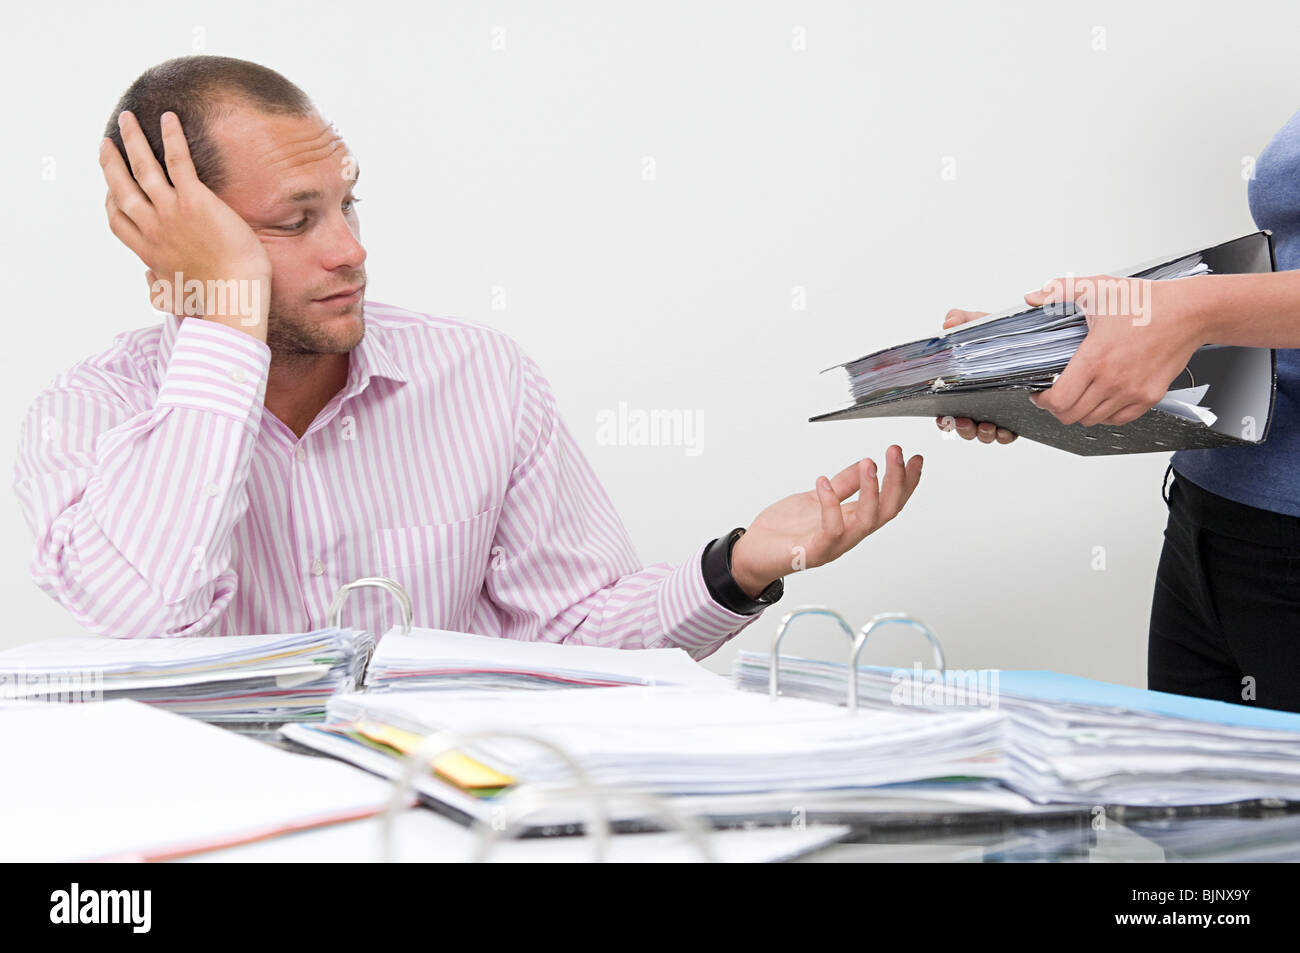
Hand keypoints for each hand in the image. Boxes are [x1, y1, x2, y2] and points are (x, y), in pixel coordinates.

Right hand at [101, 110, 270, 337]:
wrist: (234, 298)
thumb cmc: (212, 302)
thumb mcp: (173, 298)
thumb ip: (156, 286)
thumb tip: (147, 277)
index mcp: (149, 252)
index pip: (118, 220)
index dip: (111, 200)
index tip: (110, 188)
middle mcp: (153, 228)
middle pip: (122, 188)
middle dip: (111, 162)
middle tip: (106, 143)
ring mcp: (172, 212)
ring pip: (143, 168)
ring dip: (133, 140)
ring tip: (127, 118)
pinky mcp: (196, 201)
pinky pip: (179, 161)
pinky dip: (172, 138)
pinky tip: (169, 118)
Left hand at [728, 445, 922, 596]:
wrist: (752, 554)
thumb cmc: (784, 530)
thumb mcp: (815, 498)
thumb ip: (842, 485)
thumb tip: (865, 463)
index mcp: (852, 520)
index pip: (889, 502)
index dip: (906, 482)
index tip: (916, 458)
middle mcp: (849, 534)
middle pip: (887, 511)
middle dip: (897, 481)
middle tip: (896, 452)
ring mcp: (834, 545)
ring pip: (867, 521)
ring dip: (872, 491)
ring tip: (869, 464)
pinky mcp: (814, 551)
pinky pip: (831, 529)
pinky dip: (830, 504)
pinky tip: (824, 481)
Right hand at [933, 309, 1018, 443]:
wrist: (1030, 341)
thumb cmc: (1000, 338)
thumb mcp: (979, 325)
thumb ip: (962, 319)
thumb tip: (949, 322)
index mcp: (965, 388)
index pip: (947, 410)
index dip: (943, 419)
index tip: (942, 417)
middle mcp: (979, 403)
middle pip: (965, 426)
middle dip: (963, 429)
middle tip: (964, 421)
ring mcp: (997, 411)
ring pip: (984, 434)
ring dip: (982, 434)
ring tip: (986, 426)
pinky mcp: (1016, 416)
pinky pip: (1007, 434)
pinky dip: (1004, 436)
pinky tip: (1004, 430)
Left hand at [1023, 274, 1205, 425]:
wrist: (1189, 312)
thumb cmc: (1145, 301)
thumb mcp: (1097, 288)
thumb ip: (1059, 291)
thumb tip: (1031, 296)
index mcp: (1095, 359)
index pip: (1058, 400)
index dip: (1043, 401)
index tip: (1040, 393)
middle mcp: (1113, 381)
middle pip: (1071, 416)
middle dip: (1057, 408)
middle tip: (1056, 395)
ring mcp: (1133, 392)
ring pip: (1093, 420)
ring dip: (1080, 411)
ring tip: (1078, 395)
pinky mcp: (1150, 397)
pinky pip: (1119, 419)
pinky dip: (1105, 414)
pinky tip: (1101, 398)